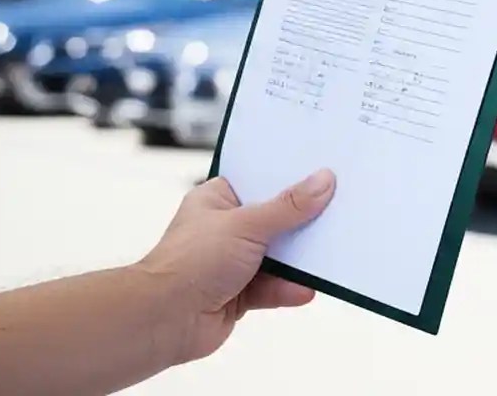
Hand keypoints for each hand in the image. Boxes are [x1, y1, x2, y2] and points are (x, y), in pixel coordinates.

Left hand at [135, 169, 335, 365]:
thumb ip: (289, 206)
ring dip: (298, 261)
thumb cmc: (188, 263)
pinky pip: (275, 287)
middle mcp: (225, 228)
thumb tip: (321, 182)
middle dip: (302, 224)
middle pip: (276, 220)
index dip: (291, 179)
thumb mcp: (246, 224)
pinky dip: (289, 289)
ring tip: (324, 257)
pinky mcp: (240, 293)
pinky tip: (305, 289)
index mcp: (217, 200)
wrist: (162, 320)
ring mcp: (233, 262)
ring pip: (279, 256)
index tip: (323, 175)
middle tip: (333, 216)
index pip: (261, 181)